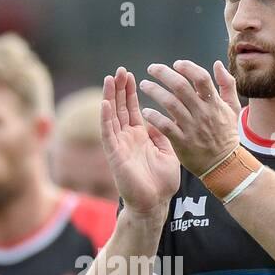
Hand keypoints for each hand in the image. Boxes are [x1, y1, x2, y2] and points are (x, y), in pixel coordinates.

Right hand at [100, 67, 179, 216]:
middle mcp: (127, 139)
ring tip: (110, 79)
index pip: (132, 110)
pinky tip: (105, 103)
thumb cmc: (162, 183)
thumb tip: (162, 118)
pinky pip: (108, 134)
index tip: (131, 75)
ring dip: (110, 98)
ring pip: (111, 117)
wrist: (155, 204)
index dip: (130, 92)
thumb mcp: (168, 152)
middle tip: (120, 70)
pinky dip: (106, 118)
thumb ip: (164, 134)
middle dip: (119, 89)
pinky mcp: (115, 155)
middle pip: (120, 109)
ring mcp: (119, 146)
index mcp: (140, 137)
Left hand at [138, 59, 241, 176]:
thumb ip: (227, 84)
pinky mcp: (182, 141)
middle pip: (181, 87)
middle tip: (152, 68)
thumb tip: (218, 64)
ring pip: (170, 104)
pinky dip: (153, 117)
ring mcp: (192, 127)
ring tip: (144, 85)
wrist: (224, 164)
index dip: (188, 67)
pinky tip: (146, 111)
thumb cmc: (226, 135)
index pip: (201, 78)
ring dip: (154, 91)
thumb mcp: (233, 108)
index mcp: (214, 103)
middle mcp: (202, 113)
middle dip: (164, 73)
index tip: (176, 64)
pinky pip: (165, 126)